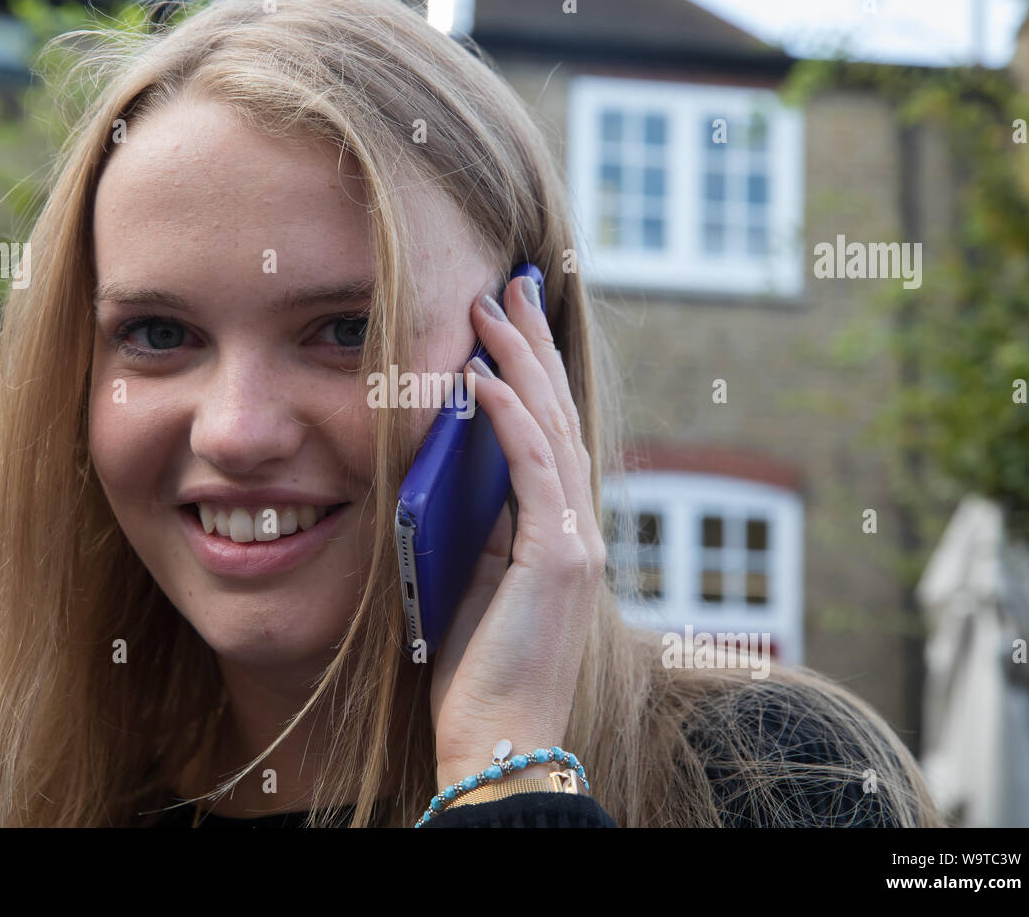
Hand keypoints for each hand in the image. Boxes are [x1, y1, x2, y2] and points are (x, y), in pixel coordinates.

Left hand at [429, 274, 606, 791]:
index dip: (533, 373)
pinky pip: (533, 466)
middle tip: (512, 287)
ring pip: (552, 426)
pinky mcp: (560, 558)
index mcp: (558, 532)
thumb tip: (449, 462)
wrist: (499, 742)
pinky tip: (481, 375)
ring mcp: (577, 540)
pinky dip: (509, 415)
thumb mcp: (471, 579)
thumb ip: (475, 523)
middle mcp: (579, 528)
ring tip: (496, 306)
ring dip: (522, 361)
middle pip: (559, 413)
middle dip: (534, 345)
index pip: (549, 432)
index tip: (510, 323)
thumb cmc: (477, 669)